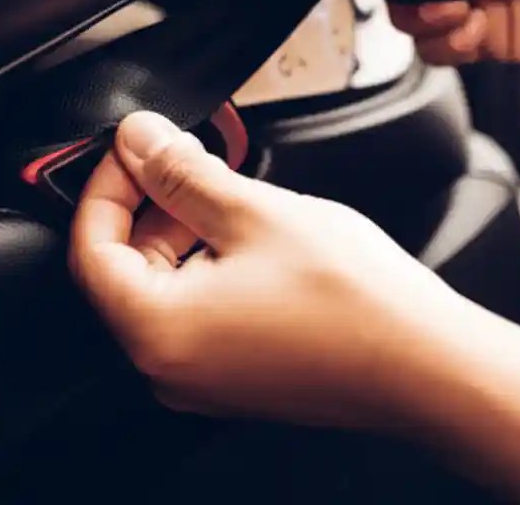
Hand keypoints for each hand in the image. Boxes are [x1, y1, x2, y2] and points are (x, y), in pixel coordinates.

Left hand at [69, 112, 460, 427]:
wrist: (429, 364)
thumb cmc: (357, 303)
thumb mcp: (255, 212)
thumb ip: (181, 172)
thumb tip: (138, 140)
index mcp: (156, 331)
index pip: (91, 246)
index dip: (106, 184)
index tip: (133, 147)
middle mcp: (168, 367)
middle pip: (123, 268)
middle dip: (148, 204)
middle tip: (186, 157)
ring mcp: (202, 379)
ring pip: (161, 288)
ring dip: (181, 231)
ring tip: (228, 190)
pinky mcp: (234, 377)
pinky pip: (195, 313)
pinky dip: (206, 266)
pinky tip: (247, 234)